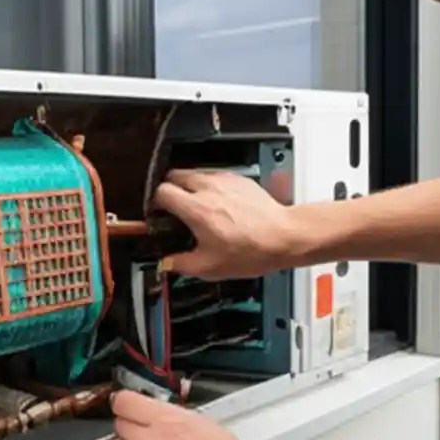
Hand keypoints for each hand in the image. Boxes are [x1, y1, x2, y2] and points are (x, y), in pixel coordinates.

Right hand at [154, 169, 305, 279]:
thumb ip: (182, 264)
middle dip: (168, 189)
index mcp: (196, 208)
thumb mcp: (211, 266)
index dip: (154, 203)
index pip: (161, 192)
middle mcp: (209, 188)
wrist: (285, 237)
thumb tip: (168, 264)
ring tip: (193, 204)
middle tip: (171, 207)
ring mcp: (225, 181)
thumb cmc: (253, 250)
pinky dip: (209, 185)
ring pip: (195, 173)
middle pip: (174, 175)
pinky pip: (215, 175)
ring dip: (188, 185)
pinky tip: (216, 202)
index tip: (157, 214)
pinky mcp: (240, 179)